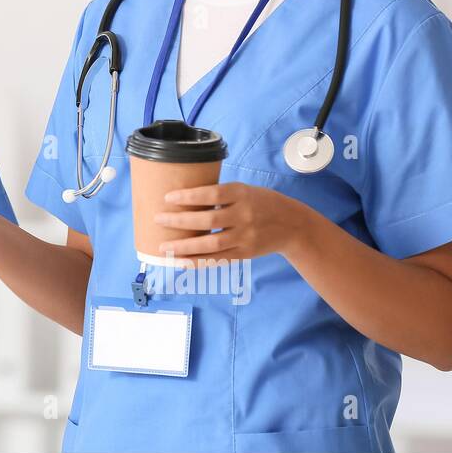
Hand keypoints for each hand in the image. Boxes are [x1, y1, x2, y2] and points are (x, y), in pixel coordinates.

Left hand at [154, 182, 314, 265]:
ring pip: (211, 244)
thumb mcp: (245, 190)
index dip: (189, 196)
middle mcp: (244, 215)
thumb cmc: (261, 202)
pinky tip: (182, 261)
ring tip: (164, 246)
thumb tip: (184, 197)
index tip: (168, 198)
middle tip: (159, 219)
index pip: (212, 195)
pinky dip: (199, 261)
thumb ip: (220, 195)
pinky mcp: (246, 253)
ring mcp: (246, 236)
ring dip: (185, 247)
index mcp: (242, 194)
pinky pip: (219, 259)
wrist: (293, 225)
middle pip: (208, 220)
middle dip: (180, 221)